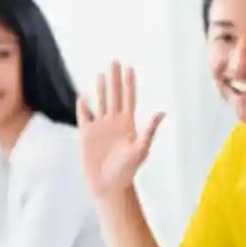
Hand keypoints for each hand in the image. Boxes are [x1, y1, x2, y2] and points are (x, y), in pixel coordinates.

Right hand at [77, 62, 164, 197]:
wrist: (109, 185)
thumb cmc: (127, 170)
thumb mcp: (140, 149)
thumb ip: (149, 130)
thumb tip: (161, 112)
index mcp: (128, 124)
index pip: (129, 98)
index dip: (129, 83)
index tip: (130, 68)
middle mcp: (114, 122)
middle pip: (114, 95)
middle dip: (115, 78)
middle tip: (114, 61)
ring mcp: (100, 127)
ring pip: (101, 102)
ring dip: (101, 88)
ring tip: (101, 73)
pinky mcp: (86, 135)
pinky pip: (84, 116)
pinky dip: (83, 106)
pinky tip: (83, 96)